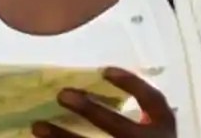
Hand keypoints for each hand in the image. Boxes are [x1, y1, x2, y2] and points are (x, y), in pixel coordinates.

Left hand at [31, 66, 175, 137]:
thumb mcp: (150, 131)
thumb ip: (132, 116)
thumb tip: (86, 89)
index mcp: (163, 130)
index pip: (153, 101)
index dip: (131, 84)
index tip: (104, 70)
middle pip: (118, 127)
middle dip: (89, 110)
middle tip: (61, 94)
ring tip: (37, 126)